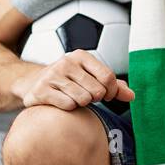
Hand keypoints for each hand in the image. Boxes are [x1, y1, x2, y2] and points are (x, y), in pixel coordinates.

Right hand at [12, 49, 134, 109]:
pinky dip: (69, 108)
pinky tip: (61, 103)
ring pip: (83, 99)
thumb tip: (132, 96)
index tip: (107, 96)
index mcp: (81, 56)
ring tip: (73, 98)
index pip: (108, 77)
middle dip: (95, 99)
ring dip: (81, 104)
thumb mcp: (90, 78)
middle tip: (86, 97)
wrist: (33, 83)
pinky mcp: (41, 90)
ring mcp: (52, 76)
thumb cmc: (68, 82)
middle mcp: (66, 62)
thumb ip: (113, 86)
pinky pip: (68, 105)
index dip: (112, 92)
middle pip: (97, 90)